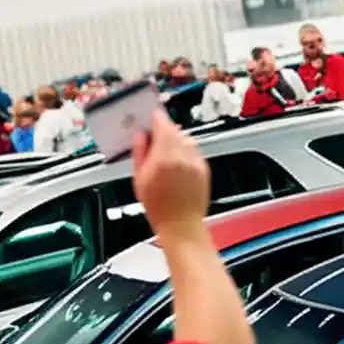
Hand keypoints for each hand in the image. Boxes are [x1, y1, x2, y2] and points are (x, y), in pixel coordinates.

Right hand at [131, 111, 210, 245]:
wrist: (181, 225)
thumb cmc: (159, 208)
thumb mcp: (139, 179)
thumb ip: (139, 152)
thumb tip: (140, 136)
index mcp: (164, 155)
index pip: (160, 121)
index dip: (152, 118)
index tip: (147, 118)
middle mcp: (182, 154)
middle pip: (173, 129)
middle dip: (162, 132)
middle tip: (152, 140)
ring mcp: (195, 160)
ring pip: (184, 139)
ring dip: (174, 142)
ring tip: (164, 158)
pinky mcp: (203, 167)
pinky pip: (192, 152)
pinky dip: (184, 154)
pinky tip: (176, 169)